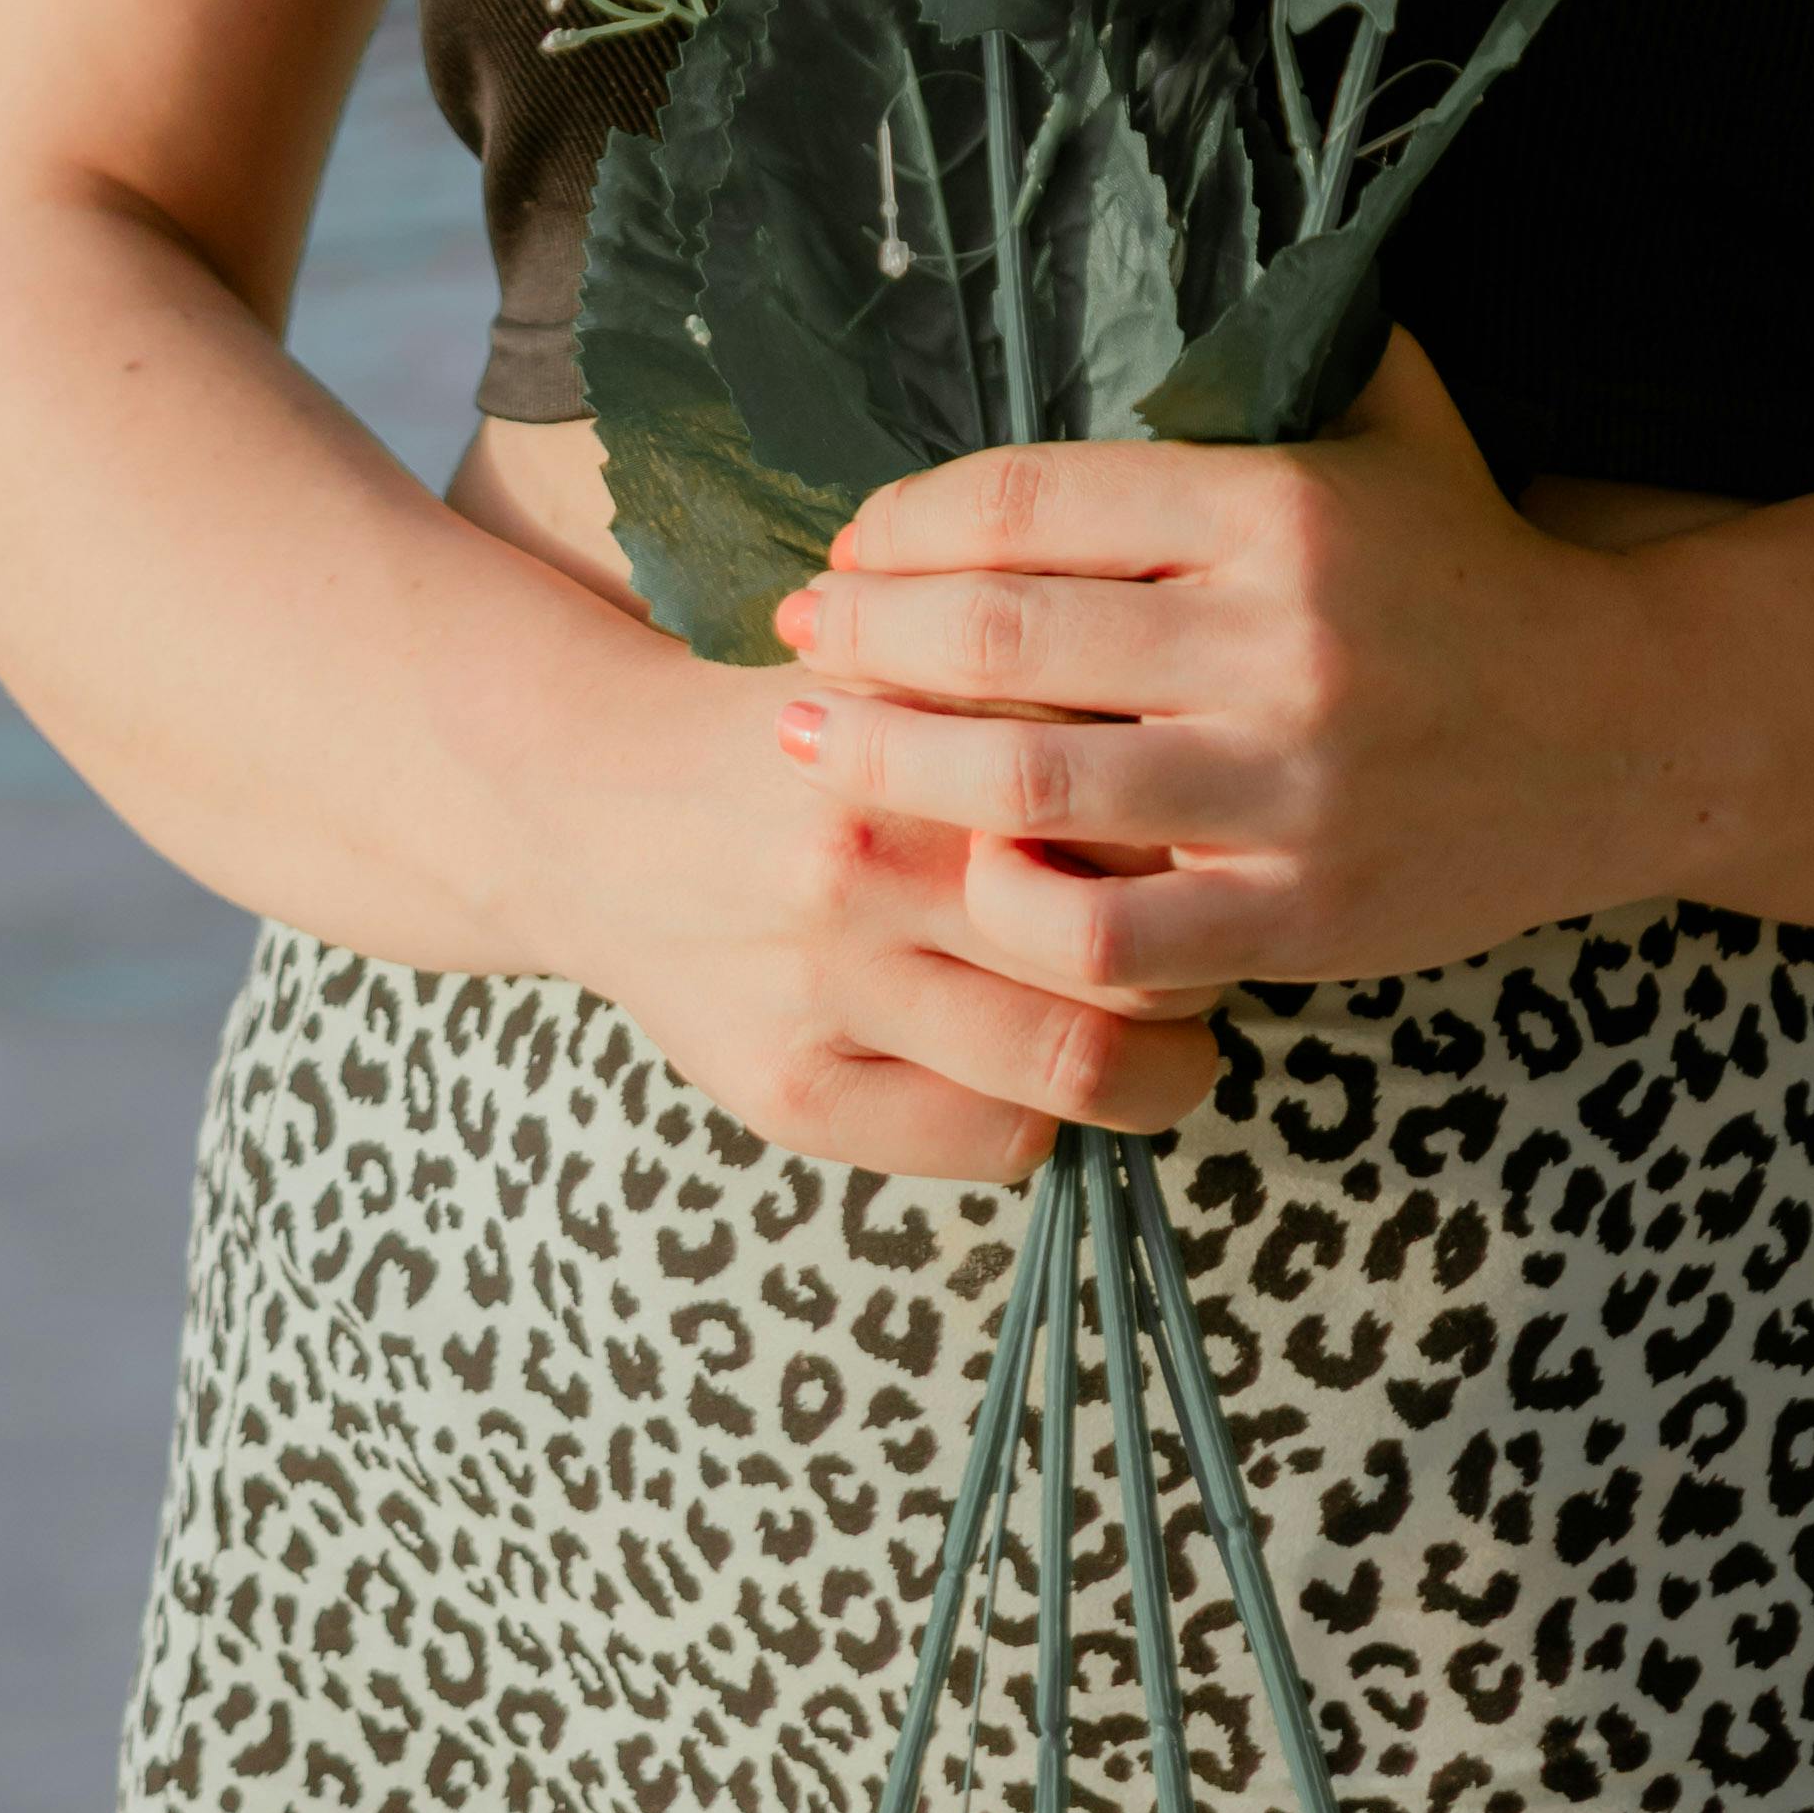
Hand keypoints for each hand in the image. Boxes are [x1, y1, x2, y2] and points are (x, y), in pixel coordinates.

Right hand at [583, 613, 1236, 1189]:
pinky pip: (992, 1140)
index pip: (1137, 806)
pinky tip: (1045, 1071)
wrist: (597, 805)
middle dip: (1201, 960)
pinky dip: (1049, 1115)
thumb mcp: (907, 672)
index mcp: (920, 728)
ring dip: (1156, 1063)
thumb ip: (1034, 704)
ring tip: (1164, 1034)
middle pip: (1127, 941)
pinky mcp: (795, 1093)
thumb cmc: (793, 736)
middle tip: (1214, 949)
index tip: (1216, 846)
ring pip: (1075, 1062)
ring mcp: (831, 987)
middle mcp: (876, 857)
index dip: (1205, 838)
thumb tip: (1207, 765)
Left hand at [772, 334, 1665, 1021]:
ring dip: (890, 764)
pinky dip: (1014, 906)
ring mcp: (1284, 789)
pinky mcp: (1298, 916)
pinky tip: (962, 873)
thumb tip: (1164, 232)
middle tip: (793, 632)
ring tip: (811, 745)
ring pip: (1027, 782)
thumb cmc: (1476, 563)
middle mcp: (1274, 642)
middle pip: (1004, 635)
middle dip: (866, 634)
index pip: (1037, 495)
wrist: (1632, 732)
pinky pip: (1110, 934)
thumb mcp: (1394, 414)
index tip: (849, 538)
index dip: (912, 518)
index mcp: (1279, 506)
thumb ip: (1280, 342)